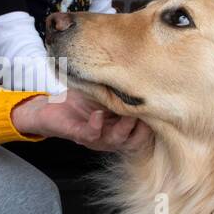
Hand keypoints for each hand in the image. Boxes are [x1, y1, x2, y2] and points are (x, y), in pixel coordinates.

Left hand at [11, 91, 152, 152]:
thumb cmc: (82, 100)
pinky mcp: (78, 135)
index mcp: (122, 126)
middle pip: (136, 140)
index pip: (146, 131)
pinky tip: (98, 115)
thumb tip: (144, 73)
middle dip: (145, 128)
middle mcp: (112, 136)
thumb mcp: (106, 92)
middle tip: (149, 113)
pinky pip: (91, 135)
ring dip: (123, 127)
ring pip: (116, 140)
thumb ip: (122, 89)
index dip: (156, 122)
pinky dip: (96, 126)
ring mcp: (97, 138)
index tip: (161, 106)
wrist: (51, 107)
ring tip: (127, 114)